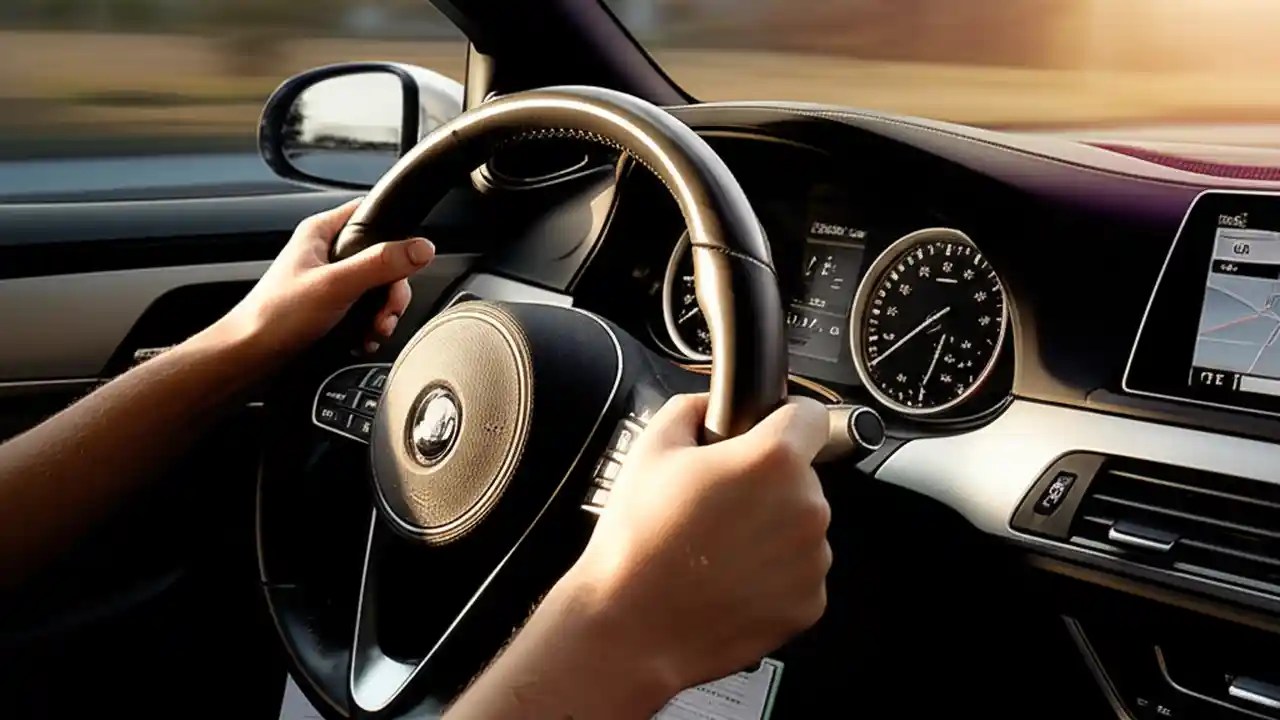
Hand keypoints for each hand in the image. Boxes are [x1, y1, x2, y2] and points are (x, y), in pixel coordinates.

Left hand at [215, 197, 434, 360]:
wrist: (250, 357)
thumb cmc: (274, 317)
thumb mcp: (336, 285)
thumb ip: (381, 264)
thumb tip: (421, 248)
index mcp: (322, 233)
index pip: (371, 215)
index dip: (395, 235)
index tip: (407, 261)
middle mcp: (328, 254)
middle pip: (383, 260)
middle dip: (391, 292)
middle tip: (386, 312)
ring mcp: (330, 282)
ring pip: (377, 290)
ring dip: (383, 314)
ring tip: (373, 331)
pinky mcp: (332, 308)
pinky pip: (366, 312)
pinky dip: (370, 328)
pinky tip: (364, 340)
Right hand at [564, 393, 830, 693]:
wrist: (631, 627)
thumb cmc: (638, 543)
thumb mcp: (652, 448)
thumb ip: (692, 408)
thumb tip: (710, 404)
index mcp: (773, 460)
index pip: (811, 415)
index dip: (784, 418)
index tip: (769, 430)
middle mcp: (805, 507)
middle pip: (800, 477)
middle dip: (766, 485)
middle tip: (716, 505)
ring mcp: (812, 560)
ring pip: (800, 526)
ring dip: (770, 531)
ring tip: (716, 548)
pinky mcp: (808, 603)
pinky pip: (798, 573)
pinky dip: (772, 575)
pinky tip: (728, 579)